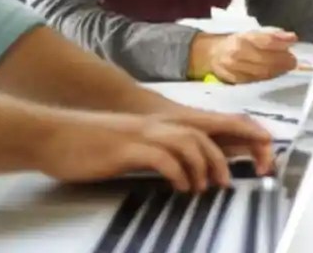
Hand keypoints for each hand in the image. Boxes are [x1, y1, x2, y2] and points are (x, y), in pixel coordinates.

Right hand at [32, 108, 270, 191]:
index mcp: (160, 125)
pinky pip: (163, 157)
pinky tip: (182, 188)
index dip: (237, 136)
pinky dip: (178, 173)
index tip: (258, 152)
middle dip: (227, 157)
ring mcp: (143, 134)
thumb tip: (179, 171)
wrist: (54, 136)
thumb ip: (156, 153)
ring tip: (208, 189)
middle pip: (206, 135)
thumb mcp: (130, 147)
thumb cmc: (90, 145)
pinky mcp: (127, 148)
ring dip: (204, 167)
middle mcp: (157, 125)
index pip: (208, 127)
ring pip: (189, 143)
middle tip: (231, 183)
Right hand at [190, 28, 298, 83]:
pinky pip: (255, 80)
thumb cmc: (237, 41)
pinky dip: (268, 77)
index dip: (281, 42)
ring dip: (278, 71)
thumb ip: (272, 35)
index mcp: (242, 38)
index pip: (265, 41)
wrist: (212, 53)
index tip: (294, 42)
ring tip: (286, 67)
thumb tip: (292, 38)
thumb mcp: (252, 32)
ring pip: (261, 73)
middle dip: (282, 61)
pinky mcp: (234, 80)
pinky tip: (275, 73)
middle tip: (293, 60)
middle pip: (265, 60)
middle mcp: (236, 54)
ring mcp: (234, 69)